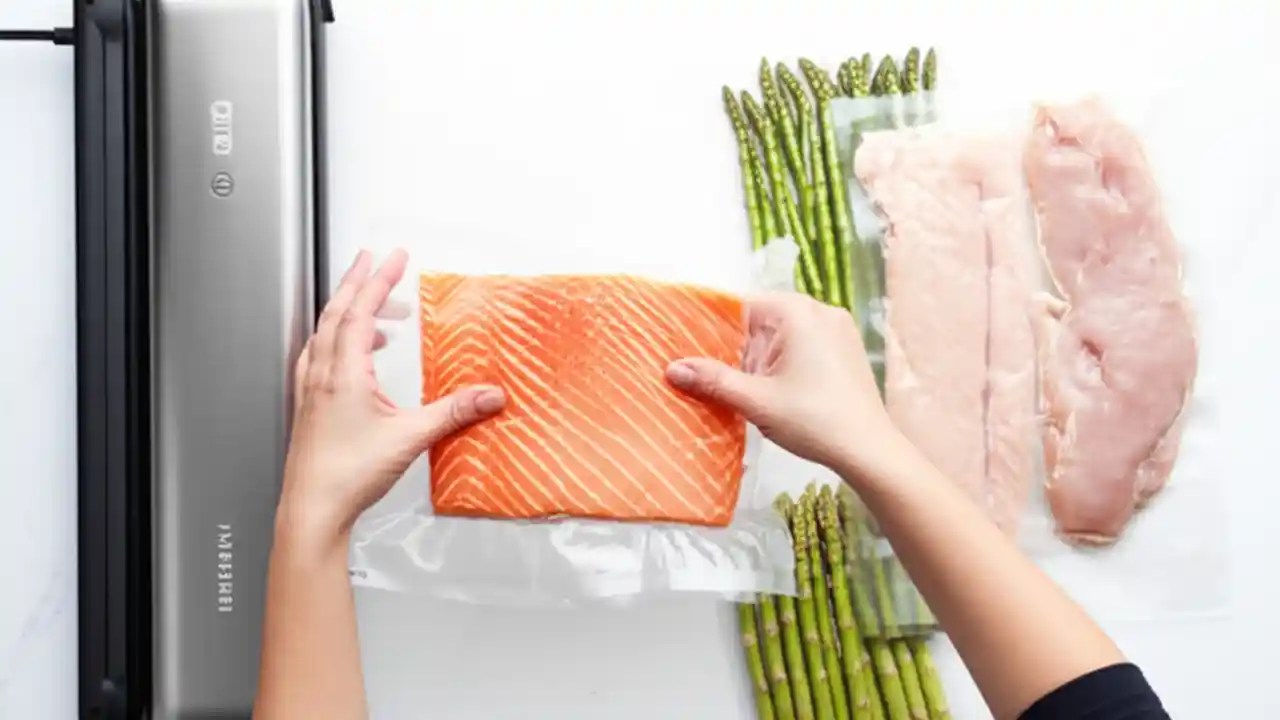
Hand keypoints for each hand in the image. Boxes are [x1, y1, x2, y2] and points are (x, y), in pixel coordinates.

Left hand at [278, 249, 505, 543]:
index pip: (361, 310)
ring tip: (378, 314)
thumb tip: (490, 394)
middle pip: (337, 312)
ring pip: (326, 334)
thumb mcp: (411, 438)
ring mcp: (312, 390)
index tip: (394, 256)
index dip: (380, 279)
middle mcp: (322, 374)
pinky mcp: (310, 407)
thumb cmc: (349, 475)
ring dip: (349, 312)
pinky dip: (338, 342)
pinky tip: (352, 358)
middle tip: (375, 261)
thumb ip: (454, 412)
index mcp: (344, 372)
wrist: (313, 510)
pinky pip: (320, 357)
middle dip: (358, 282)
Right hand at [665, 293, 901, 477]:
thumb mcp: (756, 401)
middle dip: (737, 347)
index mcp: (797, 312)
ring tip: (742, 387)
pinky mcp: (845, 350)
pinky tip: (772, 391)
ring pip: (781, 335)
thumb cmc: (814, 421)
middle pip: (761, 320)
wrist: (869, 450)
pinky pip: (802, 345)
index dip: (713, 326)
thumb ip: (713, 380)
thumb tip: (672, 368)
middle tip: (712, 375)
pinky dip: (783, 362)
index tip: (690, 348)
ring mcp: (837, 329)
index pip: (741, 305)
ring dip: (760, 359)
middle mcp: (819, 310)